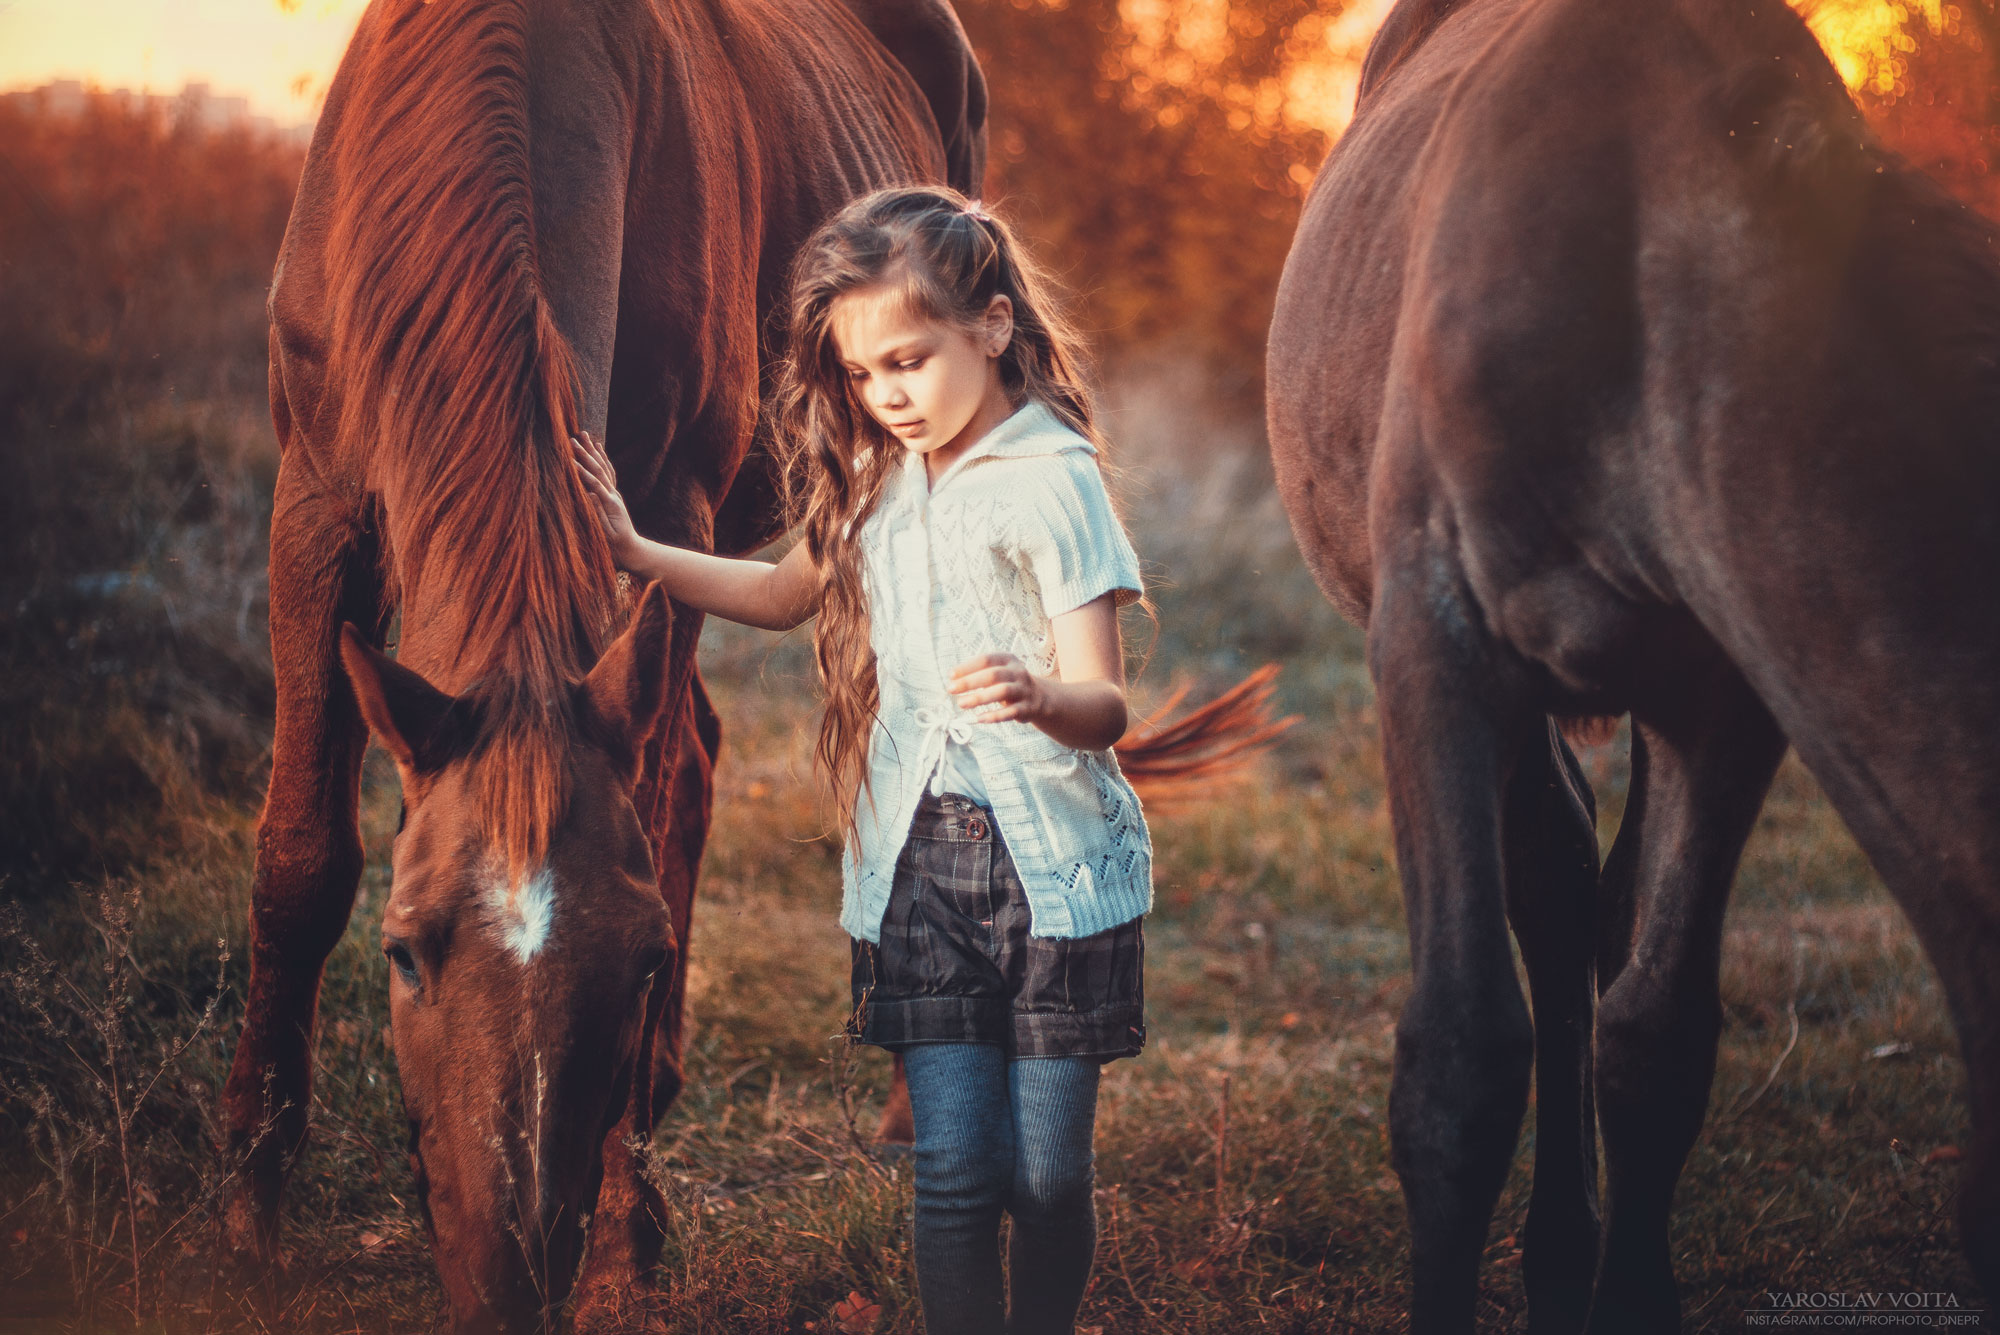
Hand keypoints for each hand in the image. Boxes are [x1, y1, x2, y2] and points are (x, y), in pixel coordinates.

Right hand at [570, 430, 639, 565]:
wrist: (630, 549)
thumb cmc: (615, 546)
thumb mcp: (606, 533)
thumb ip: (598, 513)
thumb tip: (589, 493)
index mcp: (610, 503)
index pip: (593, 482)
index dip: (580, 470)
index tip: (568, 458)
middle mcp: (613, 494)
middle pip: (598, 469)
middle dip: (584, 453)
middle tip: (571, 439)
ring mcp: (614, 493)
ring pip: (603, 466)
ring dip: (592, 450)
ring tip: (583, 435)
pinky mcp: (613, 494)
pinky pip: (608, 471)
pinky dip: (602, 458)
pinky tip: (598, 447)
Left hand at [946, 653, 1045, 723]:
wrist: (1039, 697)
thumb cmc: (1008, 683)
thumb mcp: (998, 672)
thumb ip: (979, 674)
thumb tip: (953, 680)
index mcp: (1007, 660)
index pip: (986, 660)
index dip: (968, 667)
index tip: (951, 675)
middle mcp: (1017, 673)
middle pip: (993, 675)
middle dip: (970, 682)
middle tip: (951, 689)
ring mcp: (1023, 690)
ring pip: (1002, 691)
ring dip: (980, 698)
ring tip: (961, 704)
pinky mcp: (1026, 708)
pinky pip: (1010, 712)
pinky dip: (994, 716)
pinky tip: (979, 718)